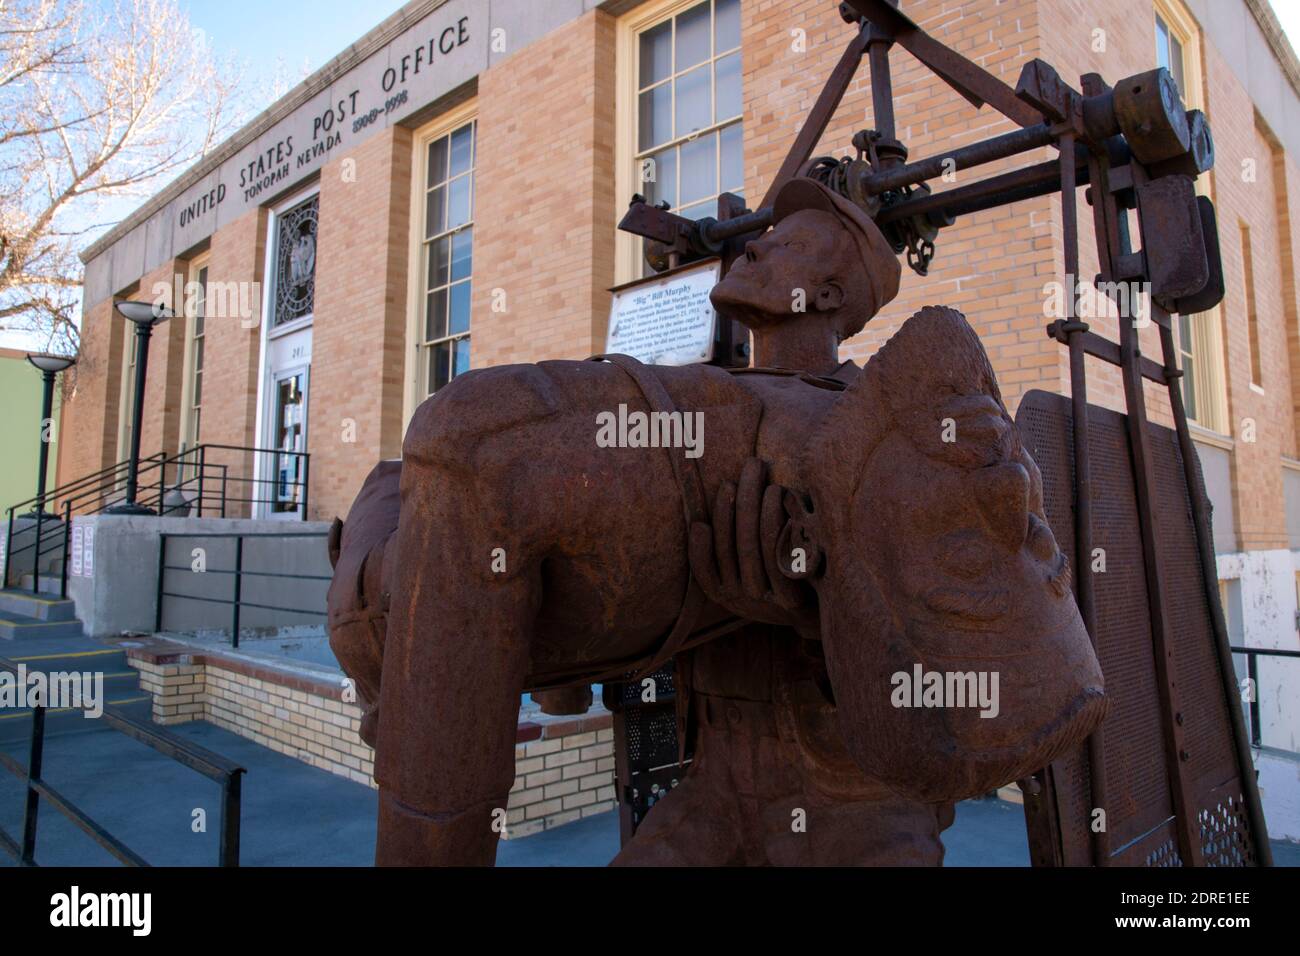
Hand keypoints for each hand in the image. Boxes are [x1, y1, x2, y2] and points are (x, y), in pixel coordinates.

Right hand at [689, 457, 818, 633]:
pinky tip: (783, 508)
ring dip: (758, 511)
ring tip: (769, 483)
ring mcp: (764, 602)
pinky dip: (778, 530)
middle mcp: (739, 600)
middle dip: (739, 500)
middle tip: (751, 466)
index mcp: (722, 593)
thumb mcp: (747, 568)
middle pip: (731, 546)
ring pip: (753, 549)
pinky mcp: (790, 601)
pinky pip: (779, 559)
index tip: (715, 498)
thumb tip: (719, 496)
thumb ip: (731, 544)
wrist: (818, 611)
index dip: (703, 535)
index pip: (703, 564)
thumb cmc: (777, 577)